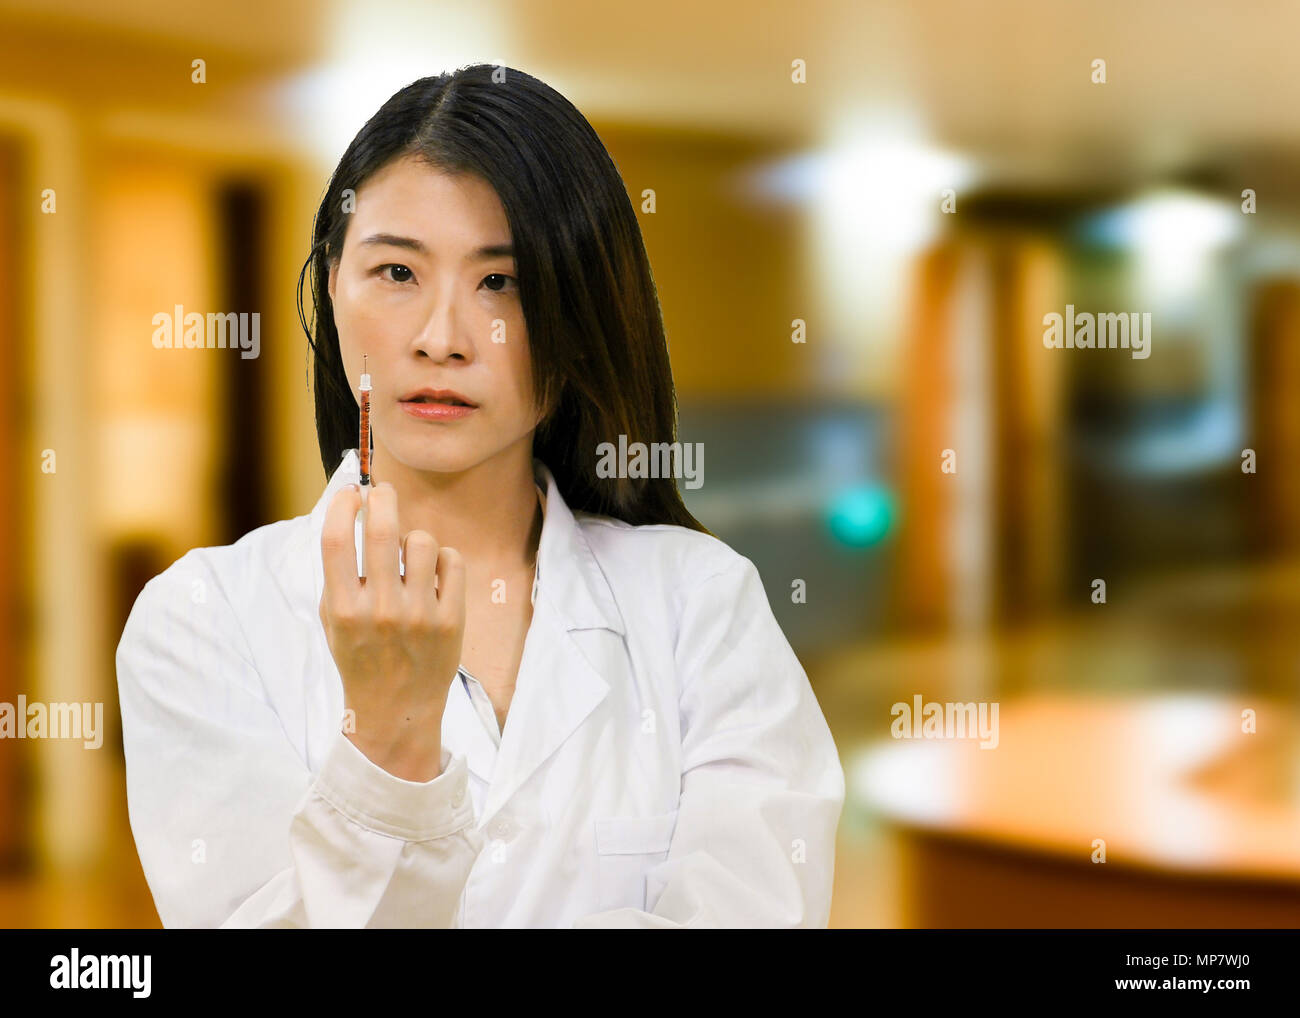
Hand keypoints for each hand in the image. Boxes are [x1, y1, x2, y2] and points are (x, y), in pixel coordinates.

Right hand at [318, 481, 465, 780]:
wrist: (396, 709)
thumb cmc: (361, 654)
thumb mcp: (334, 619)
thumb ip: (340, 571)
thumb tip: (353, 509)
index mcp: (342, 609)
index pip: (337, 540)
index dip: (344, 506)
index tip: (351, 492)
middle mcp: (380, 610)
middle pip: (383, 529)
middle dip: (383, 498)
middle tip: (383, 493)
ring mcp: (419, 615)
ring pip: (423, 541)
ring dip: (415, 539)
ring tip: (410, 555)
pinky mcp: (451, 620)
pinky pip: (452, 561)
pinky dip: (443, 559)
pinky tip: (434, 574)